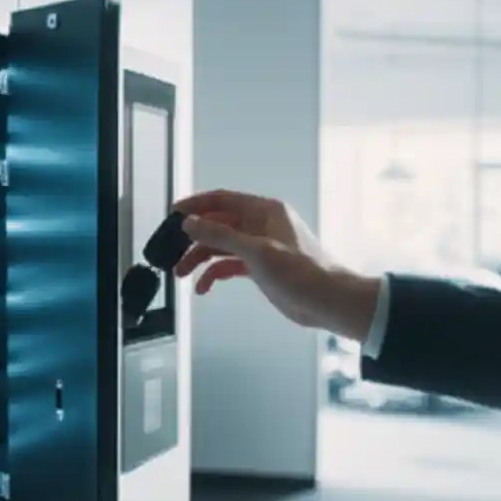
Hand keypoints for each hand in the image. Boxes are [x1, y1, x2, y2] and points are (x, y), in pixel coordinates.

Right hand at [173, 190, 378, 341]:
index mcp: (263, 211)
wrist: (328, 300)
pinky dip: (215, 274)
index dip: (195, 205)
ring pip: (221, 246)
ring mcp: (260, 246)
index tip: (173, 215)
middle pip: (217, 224)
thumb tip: (190, 224)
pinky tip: (203, 287)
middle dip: (194, 238)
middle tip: (172, 252)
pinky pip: (230, 265)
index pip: (221, 199)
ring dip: (200, 259)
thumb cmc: (301, 272)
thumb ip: (220, 236)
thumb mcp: (256, 251)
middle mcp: (260, 224)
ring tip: (182, 274)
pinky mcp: (260, 267)